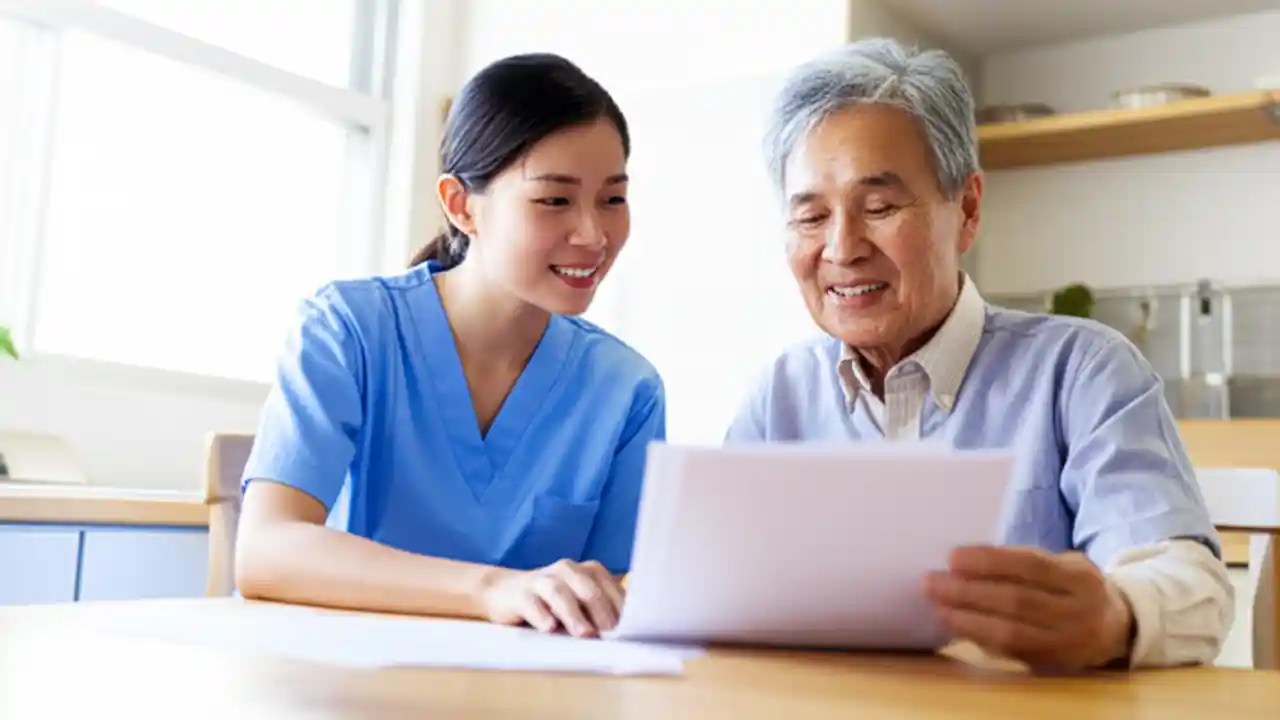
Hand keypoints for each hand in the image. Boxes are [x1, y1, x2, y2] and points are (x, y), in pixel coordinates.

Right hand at [478, 559, 623, 637]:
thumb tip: (625, 633)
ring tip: (584, 634)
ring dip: (573, 614)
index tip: (629, 631)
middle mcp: (566, 570)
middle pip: (588, 588)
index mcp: (586, 571)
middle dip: (601, 611)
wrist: (504, 592)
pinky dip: (541, 615)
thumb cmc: (552, 603)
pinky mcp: (520, 593)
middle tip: (610, 634)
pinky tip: (549, 628)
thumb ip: (600, 612)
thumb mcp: (579, 604)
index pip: (609, 587)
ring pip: (559, 592)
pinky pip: (531, 602)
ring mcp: (541, 579)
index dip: (620, 609)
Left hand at [924, 546, 1133, 669]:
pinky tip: (957, 624)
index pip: (1032, 565)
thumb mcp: (1063, 565)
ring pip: (1012, 632)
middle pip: (1018, 601)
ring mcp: (1069, 642)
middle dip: (970, 592)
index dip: (991, 562)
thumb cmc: (1073, 587)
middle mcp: (1080, 611)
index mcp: (1081, 577)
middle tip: (932, 582)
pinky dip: (980, 637)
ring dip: (969, 619)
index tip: (954, 557)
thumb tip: (965, 561)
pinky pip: (1011, 651)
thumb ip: (1025, 563)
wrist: (1118, 627)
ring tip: (939, 605)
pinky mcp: (1055, 664)